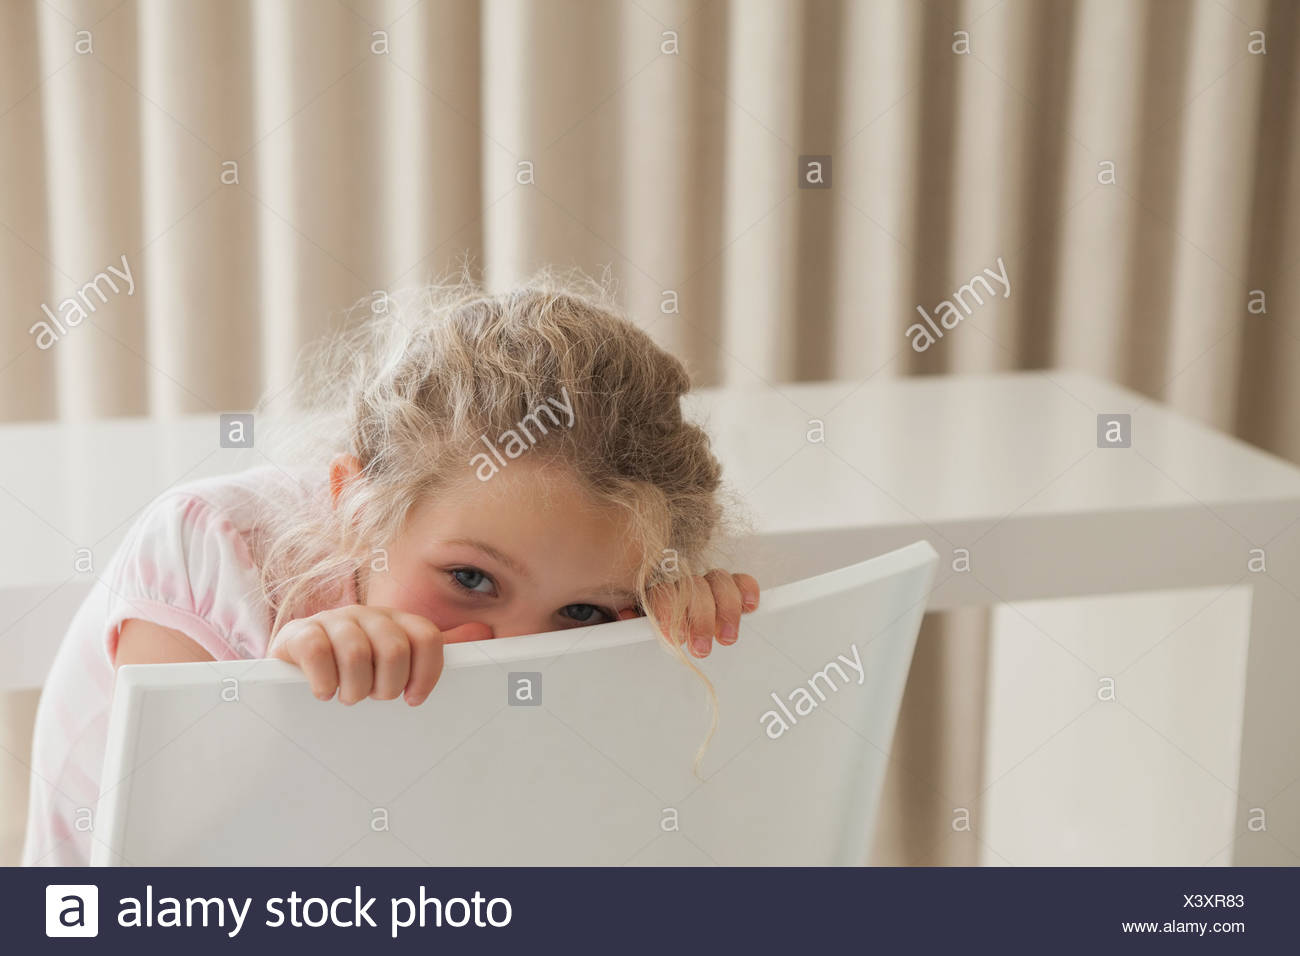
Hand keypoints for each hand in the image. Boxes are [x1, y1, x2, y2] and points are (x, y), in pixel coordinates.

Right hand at [269, 605, 491, 705]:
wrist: (294, 667)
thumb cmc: (354, 671)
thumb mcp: (394, 662)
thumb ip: (434, 650)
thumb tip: (484, 633)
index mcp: (397, 622)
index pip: (427, 637)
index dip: (427, 672)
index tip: (413, 699)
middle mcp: (368, 615)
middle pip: (395, 648)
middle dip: (386, 686)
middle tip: (372, 697)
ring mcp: (332, 621)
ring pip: (357, 652)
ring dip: (354, 689)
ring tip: (347, 697)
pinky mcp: (298, 633)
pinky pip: (316, 651)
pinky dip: (323, 681)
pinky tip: (323, 692)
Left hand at [635, 570, 759, 658]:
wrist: (661, 614)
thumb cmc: (649, 619)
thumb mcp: (634, 619)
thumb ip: (631, 616)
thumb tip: (626, 615)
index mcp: (658, 588)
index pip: (664, 592)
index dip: (669, 612)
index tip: (675, 636)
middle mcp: (683, 582)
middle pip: (695, 587)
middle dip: (701, 620)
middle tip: (701, 648)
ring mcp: (706, 584)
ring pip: (719, 581)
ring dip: (726, 611)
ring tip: (726, 637)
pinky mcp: (728, 590)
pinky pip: (740, 581)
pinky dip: (746, 590)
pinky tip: (749, 607)